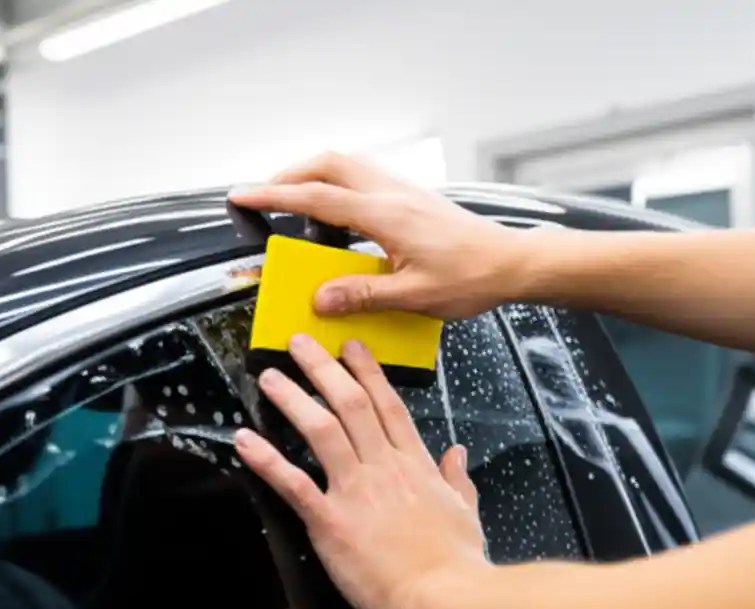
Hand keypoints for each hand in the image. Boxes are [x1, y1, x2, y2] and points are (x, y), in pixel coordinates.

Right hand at [229, 153, 524, 318]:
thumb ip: (363, 295)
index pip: (318, 197)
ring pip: (348, 164)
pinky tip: (335, 207)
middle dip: (290, 173)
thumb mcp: (415, 296)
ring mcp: (404, 191)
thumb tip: (320, 298)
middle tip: (264, 193)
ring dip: (315, 173)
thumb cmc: (472, 278)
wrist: (512, 263)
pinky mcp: (413, 197)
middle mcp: (392, 194)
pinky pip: (365, 175)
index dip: (275, 195)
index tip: (242, 194)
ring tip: (293, 196)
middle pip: (329, 164)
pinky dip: (338, 181)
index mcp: (386, 215)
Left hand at [233, 335, 490, 608]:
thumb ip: (457, 479)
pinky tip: (244, 440)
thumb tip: (456, 453)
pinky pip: (293, 483)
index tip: (351, 346)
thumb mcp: (466, 512)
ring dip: (293, 399)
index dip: (368, 372)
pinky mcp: (332, 521)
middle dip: (323, 368)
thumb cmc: (456, 564)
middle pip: (351, 404)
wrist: (445, 599)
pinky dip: (266, 459)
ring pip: (322, 429)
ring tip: (270, 376)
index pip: (389, 406)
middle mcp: (384, 468)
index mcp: (415, 465)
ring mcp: (357, 491)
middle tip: (300, 343)